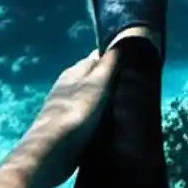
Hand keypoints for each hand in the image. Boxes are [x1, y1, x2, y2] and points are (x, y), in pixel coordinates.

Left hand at [24, 36, 125, 184]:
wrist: (53, 149)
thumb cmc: (77, 111)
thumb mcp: (98, 83)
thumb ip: (109, 63)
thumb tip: (122, 38)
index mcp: (75, 71)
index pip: (97, 57)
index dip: (114, 58)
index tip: (134, 64)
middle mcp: (68, 84)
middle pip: (94, 77)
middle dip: (111, 79)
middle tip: (134, 87)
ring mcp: (66, 105)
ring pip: (91, 95)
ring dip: (105, 99)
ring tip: (126, 105)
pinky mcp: (67, 124)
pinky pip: (88, 113)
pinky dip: (99, 114)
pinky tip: (109, 122)